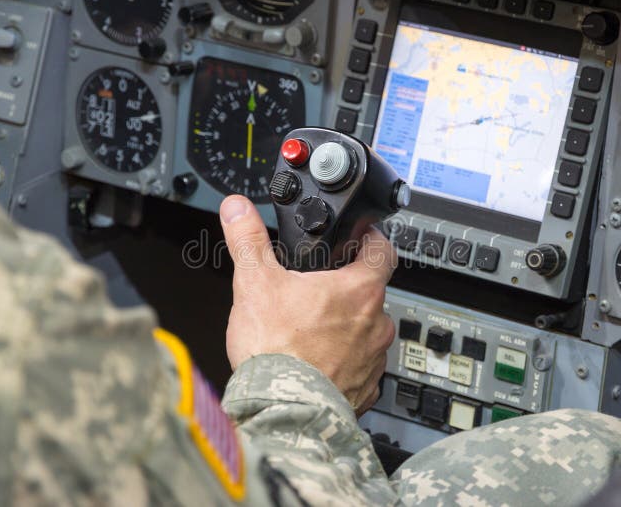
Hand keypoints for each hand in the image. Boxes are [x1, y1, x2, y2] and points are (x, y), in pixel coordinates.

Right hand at [220, 195, 396, 414]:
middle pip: (371, 292)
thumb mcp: (254, 282)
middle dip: (346, 288)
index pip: (383, 249)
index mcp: (359, 289)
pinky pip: (361, 366)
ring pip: (366, 330)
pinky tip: (316, 362)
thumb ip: (247, 240)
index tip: (358, 238)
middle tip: (316, 290)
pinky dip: (343, 361)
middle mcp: (376, 322)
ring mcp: (374, 358)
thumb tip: (237, 209)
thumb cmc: (276, 350)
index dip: (370, 239)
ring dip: (346, 326)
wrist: (281, 411)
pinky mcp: (366, 388)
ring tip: (310, 330)